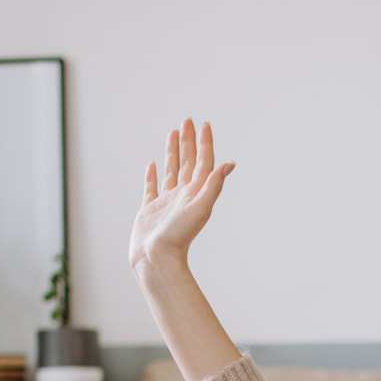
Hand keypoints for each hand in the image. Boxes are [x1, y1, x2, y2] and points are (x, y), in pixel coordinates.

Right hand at [129, 118, 235, 270]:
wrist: (157, 259)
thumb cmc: (178, 237)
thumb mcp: (201, 208)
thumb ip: (214, 185)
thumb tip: (230, 164)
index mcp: (196, 193)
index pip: (202, 162)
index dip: (204, 143)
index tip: (204, 124)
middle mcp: (183, 195)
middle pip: (187, 162)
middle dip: (188, 141)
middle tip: (188, 121)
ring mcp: (166, 202)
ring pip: (171, 170)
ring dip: (173, 152)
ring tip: (173, 134)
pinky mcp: (150, 210)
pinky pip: (152, 187)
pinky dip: (153, 175)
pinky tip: (153, 165)